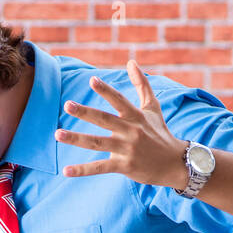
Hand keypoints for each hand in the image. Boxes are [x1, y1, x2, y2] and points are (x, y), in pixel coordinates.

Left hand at [55, 59, 186, 186]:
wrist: (175, 164)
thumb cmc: (160, 133)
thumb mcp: (153, 108)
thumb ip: (142, 84)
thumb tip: (130, 62)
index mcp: (136, 117)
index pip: (119, 101)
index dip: (106, 90)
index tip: (92, 80)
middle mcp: (131, 131)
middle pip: (105, 120)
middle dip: (85, 112)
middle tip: (67, 105)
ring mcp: (127, 149)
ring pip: (98, 143)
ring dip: (77, 139)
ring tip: (58, 134)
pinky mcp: (124, 166)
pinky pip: (100, 168)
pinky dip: (83, 170)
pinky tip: (66, 171)